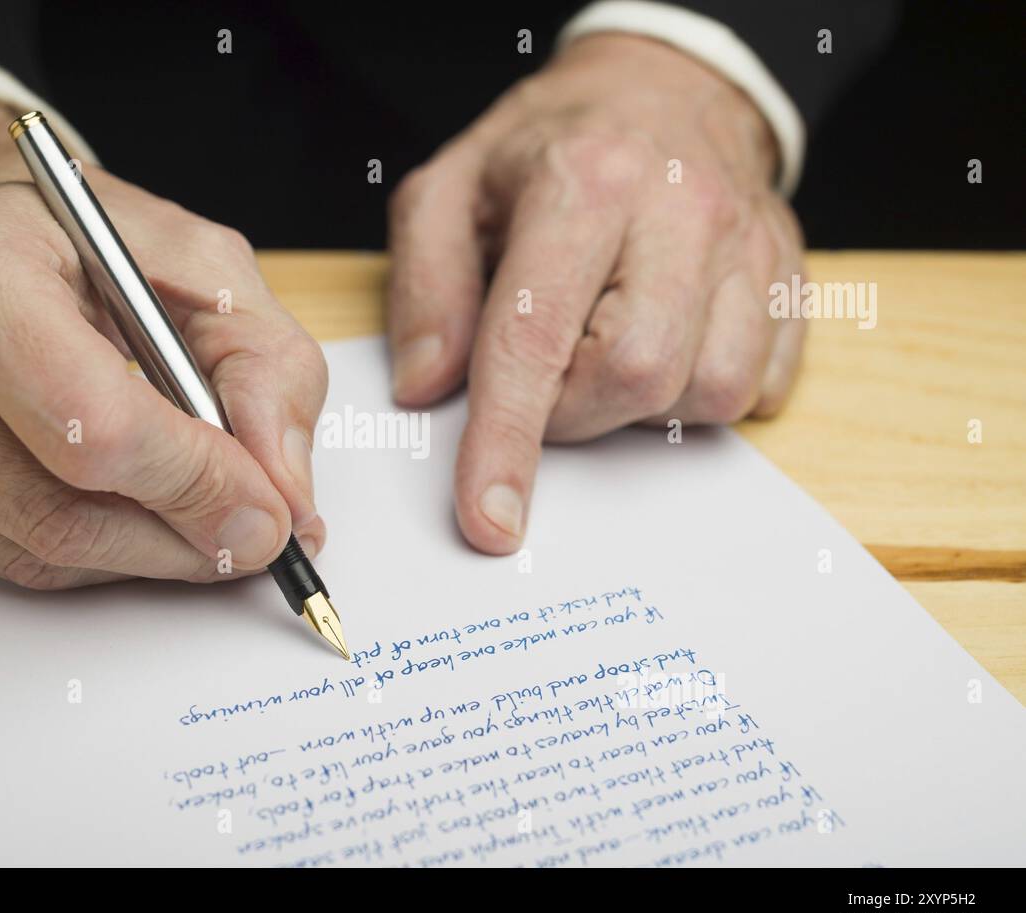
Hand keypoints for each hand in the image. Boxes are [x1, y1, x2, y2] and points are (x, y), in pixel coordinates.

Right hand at [0, 93, 326, 587]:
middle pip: (60, 513)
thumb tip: (284, 499)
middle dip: (180, 540)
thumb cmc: (77, 245)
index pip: (93, 427)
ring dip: (133, 553)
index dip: (196, 488)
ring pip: (29, 554)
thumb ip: (267, 371)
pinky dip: (69, 552)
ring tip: (179, 509)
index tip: (268, 518)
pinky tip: (95, 497)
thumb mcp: (203, 267)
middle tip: (246, 537)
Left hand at [387, 34, 805, 553]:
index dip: (507, 442)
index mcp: (584, 181)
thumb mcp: (450, 191)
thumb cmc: (550, 147)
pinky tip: (668, 342)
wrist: (663, 87)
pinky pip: (758, 386)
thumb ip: (425, 287)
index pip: (536, 339)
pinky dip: (702, 394)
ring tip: (609, 346)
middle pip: (637, 375)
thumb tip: (427, 388)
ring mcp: (750, 245)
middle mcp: (681, 211)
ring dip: (641, 405)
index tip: (490, 520)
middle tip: (547, 374)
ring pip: (710, 391)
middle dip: (575, 412)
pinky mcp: (791, 277)